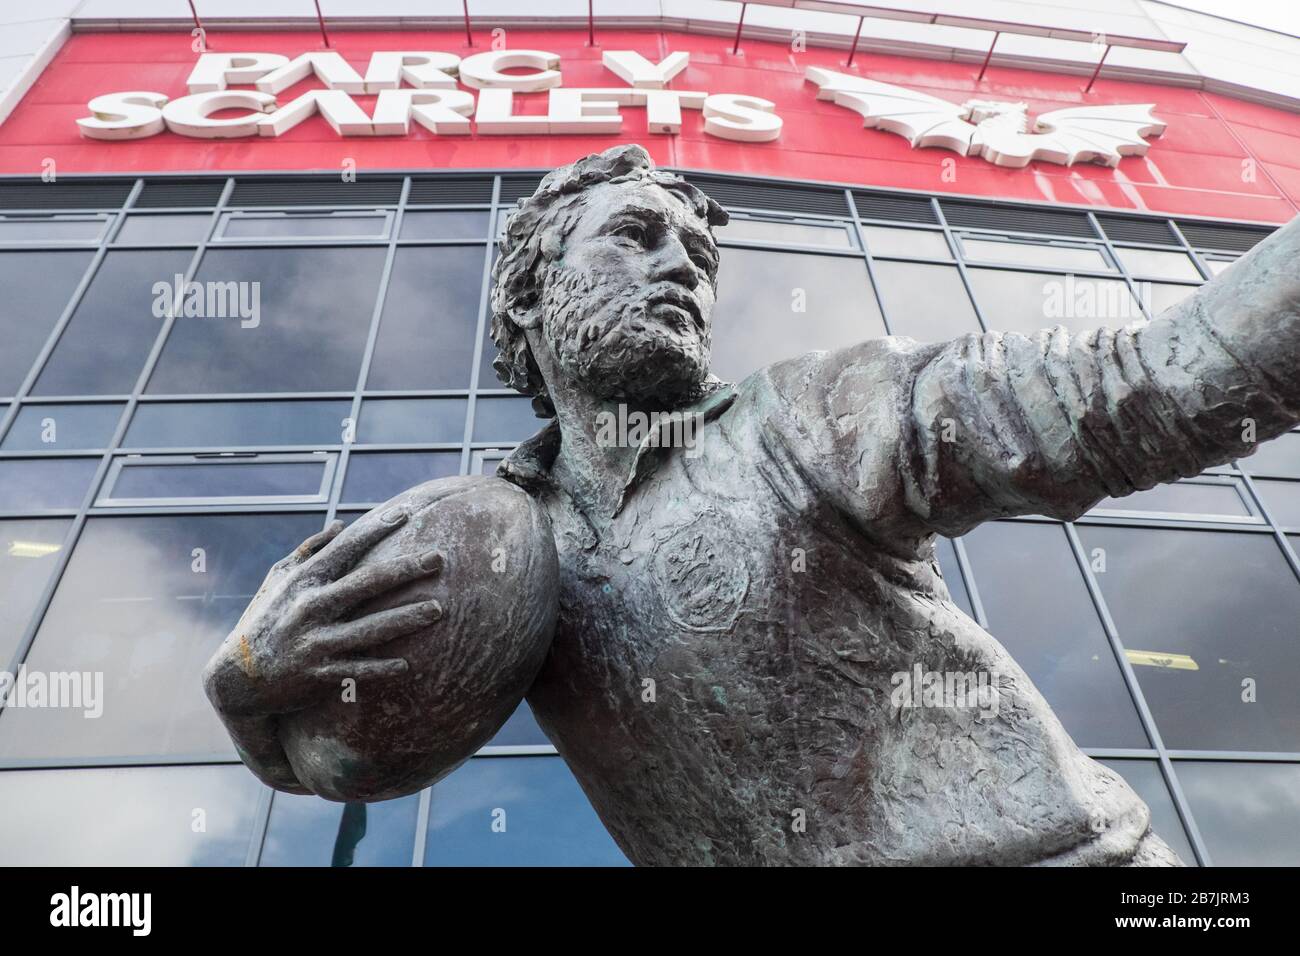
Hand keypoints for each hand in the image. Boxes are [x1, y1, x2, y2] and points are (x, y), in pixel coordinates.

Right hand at [203, 508, 444, 717]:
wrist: (236, 679)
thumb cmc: (263, 620)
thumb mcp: (278, 580)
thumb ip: (309, 551)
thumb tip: (341, 524)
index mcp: (303, 581)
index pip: (346, 548)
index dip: (377, 529)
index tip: (407, 513)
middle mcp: (310, 608)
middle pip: (366, 583)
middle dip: (405, 568)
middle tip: (439, 557)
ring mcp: (315, 642)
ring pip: (369, 629)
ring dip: (406, 619)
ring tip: (438, 609)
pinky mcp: (318, 675)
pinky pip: (357, 670)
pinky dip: (381, 668)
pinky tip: (408, 665)